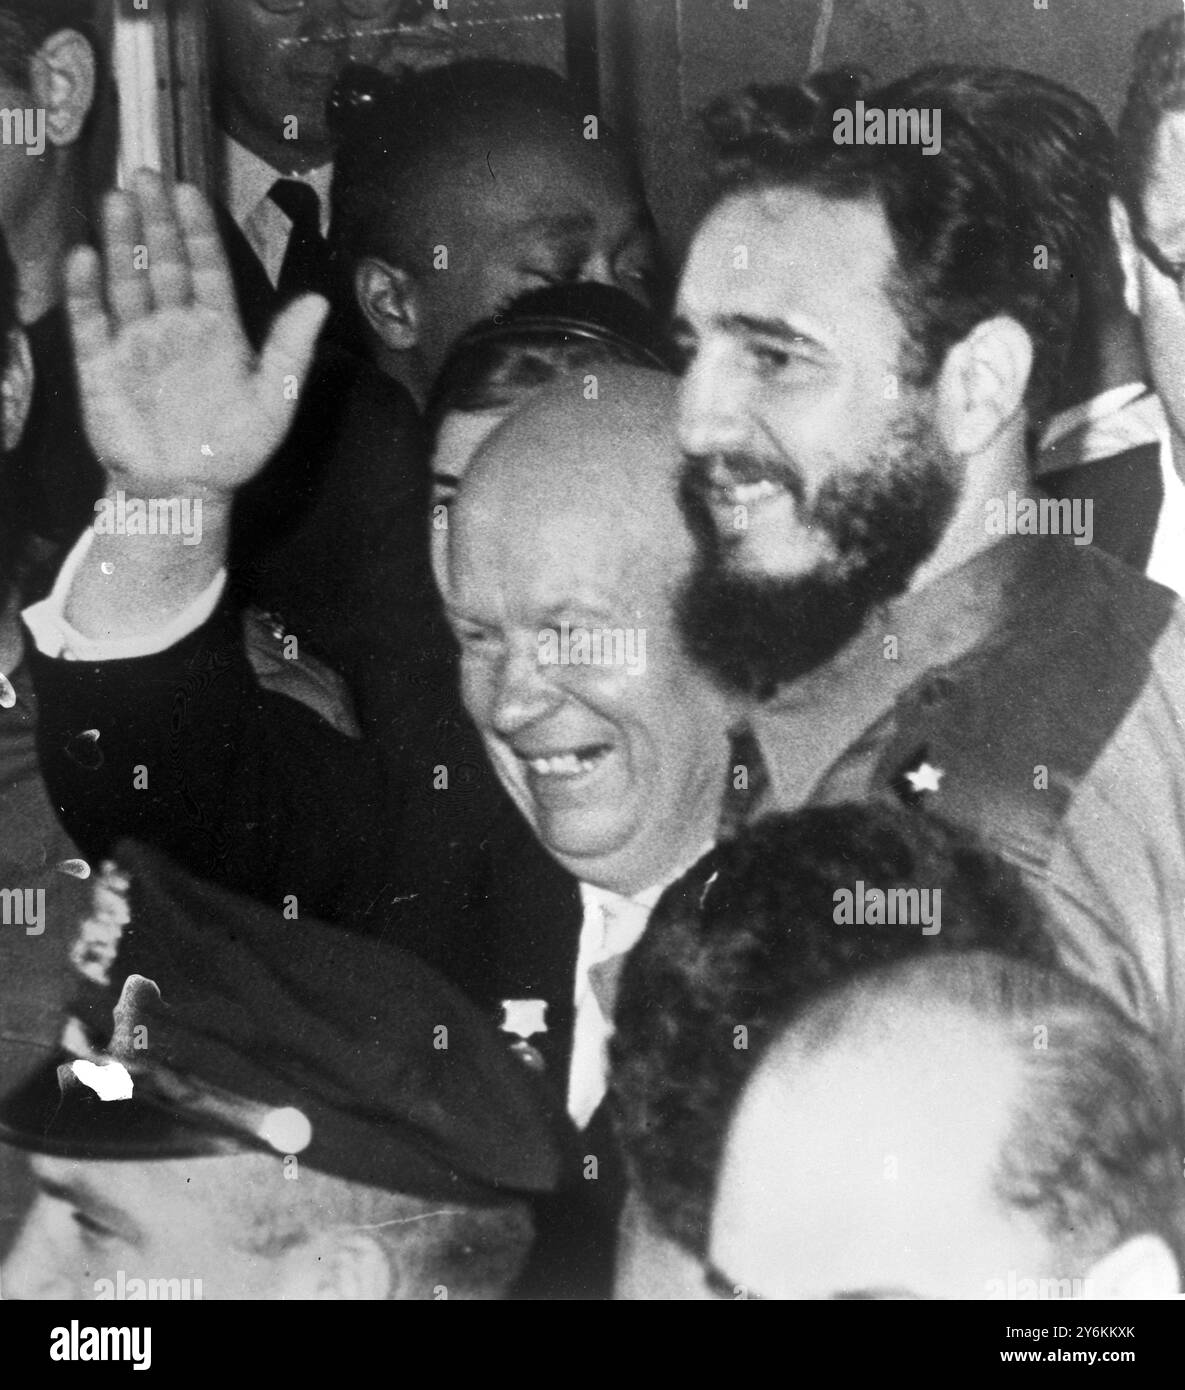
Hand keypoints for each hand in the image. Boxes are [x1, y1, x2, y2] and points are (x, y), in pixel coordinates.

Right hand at [67, 168, 328, 501]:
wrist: (184, 493)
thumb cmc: (233, 450)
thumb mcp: (274, 402)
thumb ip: (291, 350)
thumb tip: (319, 301)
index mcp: (217, 330)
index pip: (207, 268)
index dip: (198, 231)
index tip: (189, 191)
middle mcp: (174, 326)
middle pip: (163, 262)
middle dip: (156, 220)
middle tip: (146, 174)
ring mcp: (136, 341)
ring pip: (126, 280)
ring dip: (121, 240)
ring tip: (117, 198)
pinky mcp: (100, 364)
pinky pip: (90, 320)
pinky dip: (85, 289)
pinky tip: (85, 256)